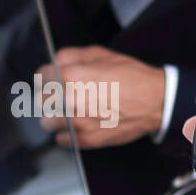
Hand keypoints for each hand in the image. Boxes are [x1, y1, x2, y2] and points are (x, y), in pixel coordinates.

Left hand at [36, 47, 165, 147]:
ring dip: (55, 116)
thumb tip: (54, 62)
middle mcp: (70, 101)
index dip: (48, 75)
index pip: (41, 77)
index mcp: (71, 76)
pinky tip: (78, 124)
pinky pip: (62, 139)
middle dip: (50, 95)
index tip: (52, 78)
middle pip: (41, 100)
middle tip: (62, 94)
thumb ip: (71, 55)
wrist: (154, 102)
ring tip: (70, 111)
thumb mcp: (100, 54)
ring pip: (47, 122)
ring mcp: (77, 122)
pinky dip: (66, 133)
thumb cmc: (131, 77)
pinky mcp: (86, 139)